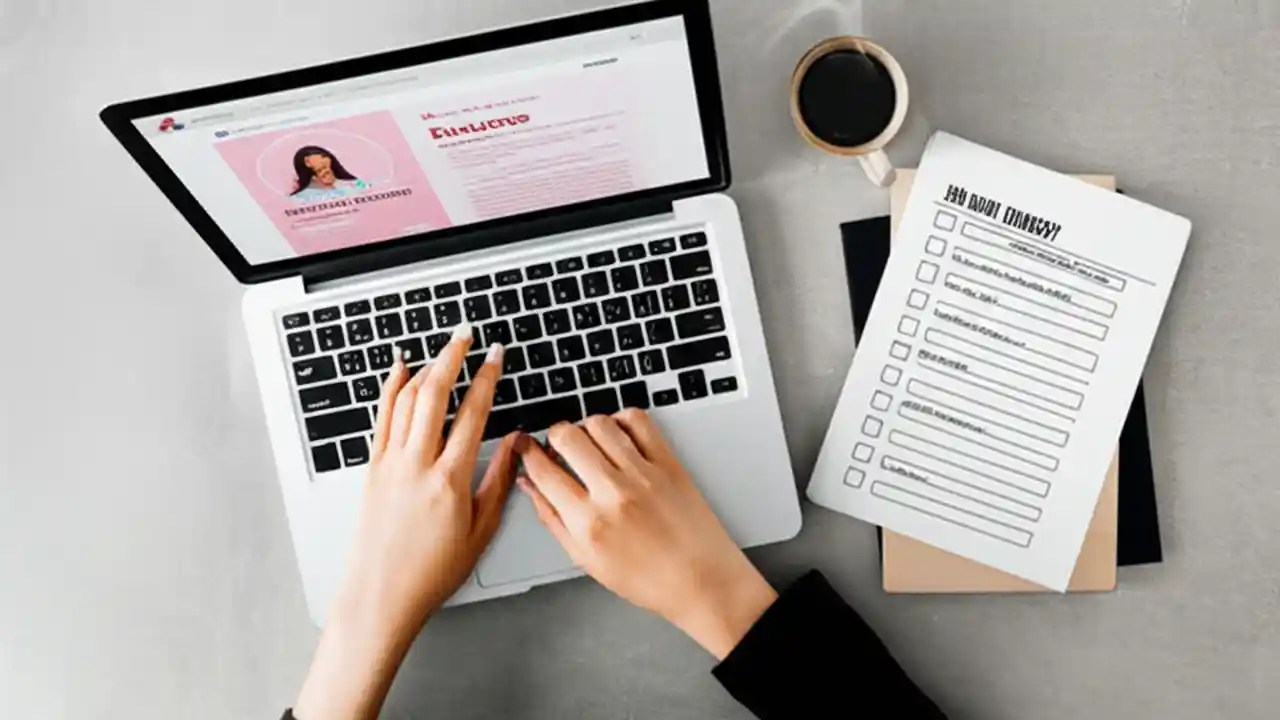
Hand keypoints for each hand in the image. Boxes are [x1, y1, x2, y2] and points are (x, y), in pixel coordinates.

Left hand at [295, 325, 516, 719]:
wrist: (381, 595)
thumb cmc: (432, 572)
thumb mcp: (480, 531)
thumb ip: (500, 481)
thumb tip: (515, 444)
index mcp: (449, 480)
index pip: (473, 414)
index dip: (487, 378)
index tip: (497, 356)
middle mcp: (416, 465)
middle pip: (435, 394)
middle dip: (453, 357)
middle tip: (467, 336)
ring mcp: (390, 464)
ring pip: (406, 399)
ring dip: (426, 367)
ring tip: (442, 349)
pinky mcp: (372, 469)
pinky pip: (382, 417)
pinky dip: (391, 388)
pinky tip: (400, 369)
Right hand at [516, 411, 777, 659]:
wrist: (702, 580)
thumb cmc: (648, 579)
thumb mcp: (587, 560)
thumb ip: (552, 519)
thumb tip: (529, 485)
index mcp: (587, 522)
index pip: (542, 470)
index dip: (526, 451)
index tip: (524, 444)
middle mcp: (612, 493)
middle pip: (566, 436)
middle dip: (555, 436)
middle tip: (559, 446)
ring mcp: (642, 474)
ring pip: (599, 423)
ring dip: (587, 427)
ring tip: (592, 443)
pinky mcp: (668, 463)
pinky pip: (638, 421)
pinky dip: (623, 420)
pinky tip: (620, 436)